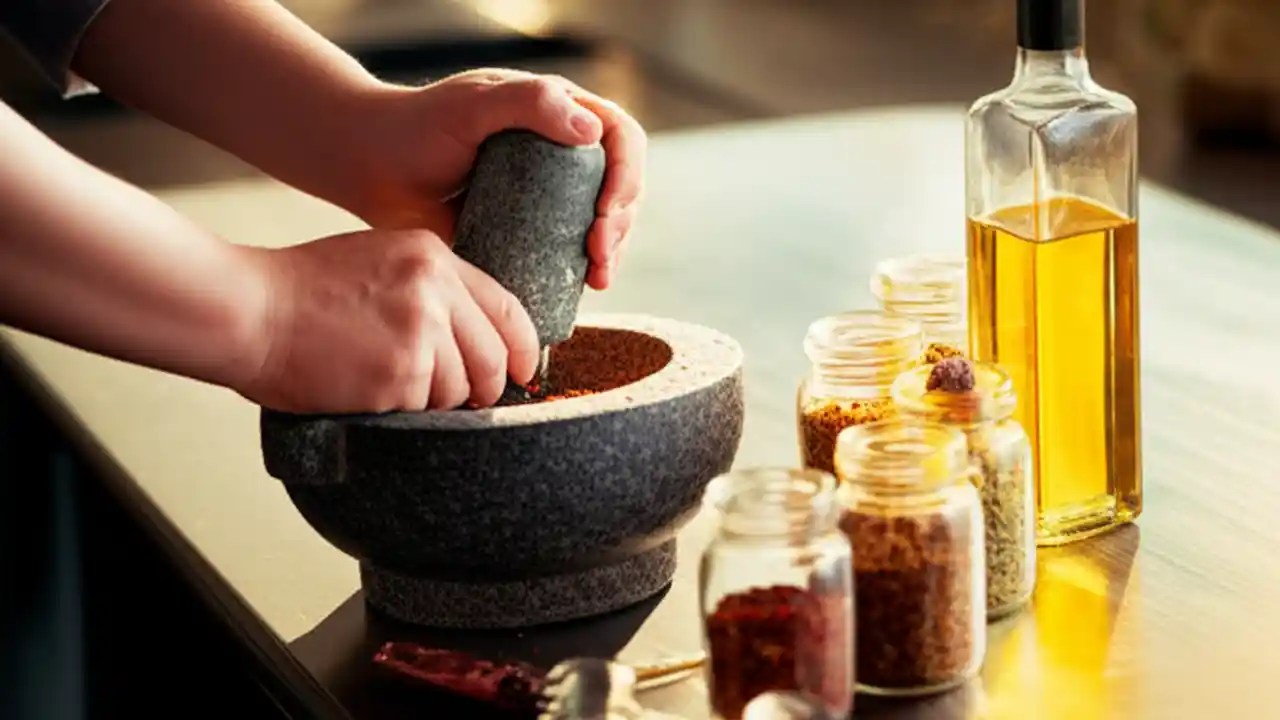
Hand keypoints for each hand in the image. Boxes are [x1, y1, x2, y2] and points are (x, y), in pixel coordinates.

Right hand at [239, 229, 539, 413]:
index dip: (523, 348)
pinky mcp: (399, 376)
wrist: (250, 311)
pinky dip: (401, 412)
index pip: (506, 308)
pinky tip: (367, 392)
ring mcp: (419, 335)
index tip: (526, 370)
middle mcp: (434, 291)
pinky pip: (423, 409)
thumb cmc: (302, 291)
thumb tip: (475, 335)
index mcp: (432, 257)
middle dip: (483, 388)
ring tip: (386, 384)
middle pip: (492, 359)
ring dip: (432, 401)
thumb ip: (430, 288)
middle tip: (463, 399)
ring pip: (458, 391)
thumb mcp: (377, 261)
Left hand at [348, 69, 646, 290]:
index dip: (627, 175)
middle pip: (621, 187)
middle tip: (600, 254)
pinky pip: (568, 252)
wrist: (371, 168)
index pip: (620, 138)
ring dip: (612, 252)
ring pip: (604, 223)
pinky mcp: (528, 233)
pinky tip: (582, 289)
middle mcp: (561, 153)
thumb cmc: (415, 128)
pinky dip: (581, 272)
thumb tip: (591, 131)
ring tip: (598, 279)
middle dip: (622, 223)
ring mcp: (547, 196)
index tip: (606, 210)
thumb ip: (528, 103)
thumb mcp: (472, 105)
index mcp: (558, 113)